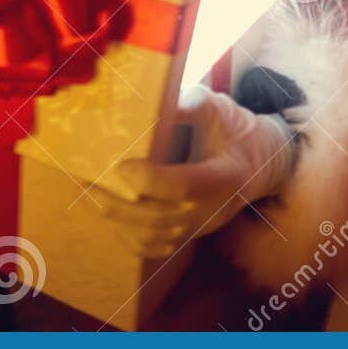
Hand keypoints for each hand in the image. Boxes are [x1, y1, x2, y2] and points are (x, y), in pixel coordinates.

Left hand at [105, 87, 294, 257]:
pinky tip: (109, 216)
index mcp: (225, 177)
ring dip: (116, 219)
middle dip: (117, 202)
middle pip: (160, 218)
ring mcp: (201, 227)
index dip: (151, 181)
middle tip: (83, 183)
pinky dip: (129, 236)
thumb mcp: (221, 108)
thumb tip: (160, 101)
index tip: (121, 165)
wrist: (263, 163)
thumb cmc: (238, 130)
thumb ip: (192, 104)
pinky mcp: (191, 234)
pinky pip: (157, 247)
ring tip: (86, 196)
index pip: (185, 186)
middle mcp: (213, 210)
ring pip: (153, 235)